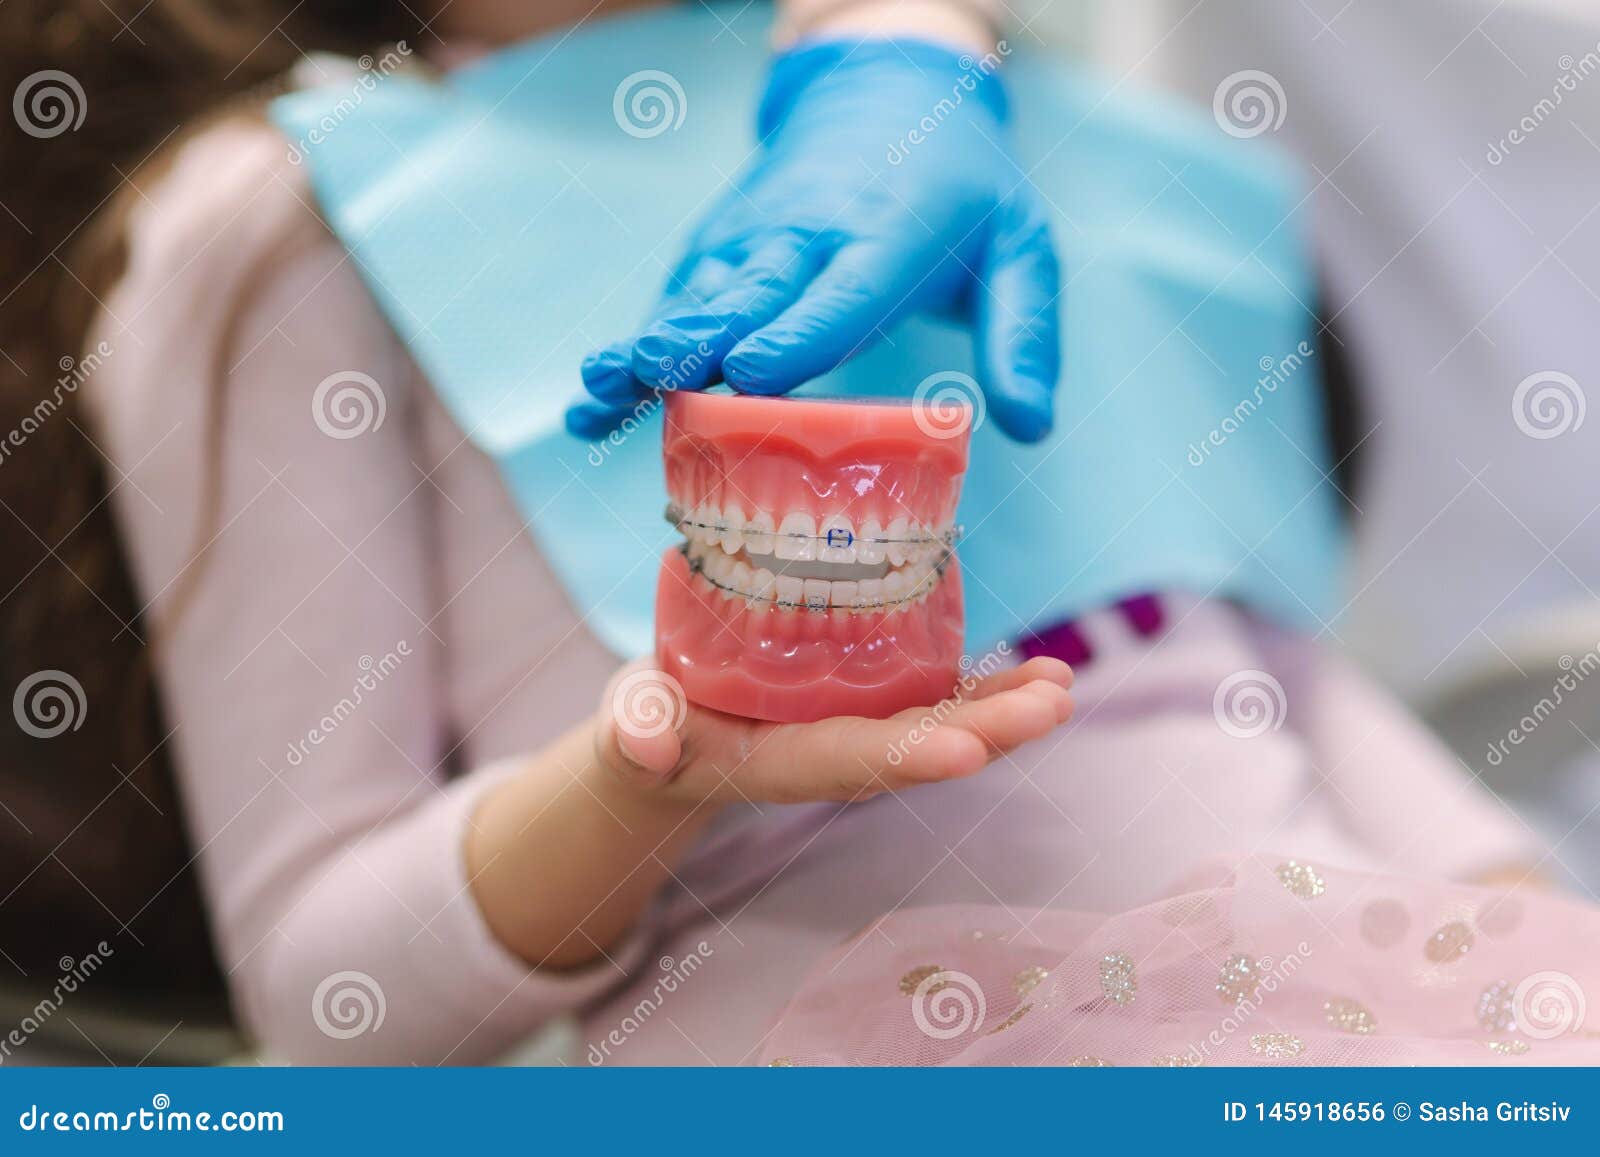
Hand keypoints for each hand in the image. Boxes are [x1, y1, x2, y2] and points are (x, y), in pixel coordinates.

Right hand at [569, 38, 1060, 442]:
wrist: (888, 94)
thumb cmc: (962, 189)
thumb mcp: (1022, 247)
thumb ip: (1025, 332)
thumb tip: (1032, 426)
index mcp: (888, 237)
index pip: (841, 292)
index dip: (797, 334)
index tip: (752, 374)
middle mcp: (807, 235)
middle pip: (748, 292)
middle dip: (698, 338)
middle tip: (653, 377)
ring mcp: (753, 240)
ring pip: (695, 299)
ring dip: (646, 345)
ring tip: (598, 391)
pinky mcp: (720, 249)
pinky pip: (675, 302)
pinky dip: (634, 346)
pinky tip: (595, 397)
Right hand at [594, 656, 1072, 804]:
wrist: (672, 735)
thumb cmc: (651, 725)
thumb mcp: (633, 725)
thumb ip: (637, 733)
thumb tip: (645, 747)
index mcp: (778, 762)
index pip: (849, 762)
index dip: (907, 755)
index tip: (967, 752)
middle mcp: (833, 754)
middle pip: (916, 747)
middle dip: (987, 732)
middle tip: (1051, 709)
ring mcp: (859, 729)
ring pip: (941, 723)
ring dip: (1005, 712)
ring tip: (1063, 689)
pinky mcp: (870, 703)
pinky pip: (939, 699)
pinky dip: (992, 690)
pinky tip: (1044, 673)